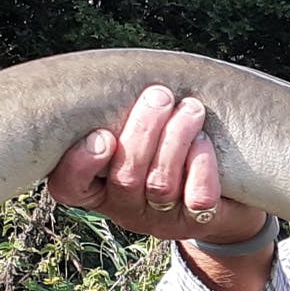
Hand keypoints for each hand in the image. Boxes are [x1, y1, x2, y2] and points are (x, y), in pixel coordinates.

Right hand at [46, 85, 266, 244]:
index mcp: (97, 187)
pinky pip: (198, 198)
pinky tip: (203, 139)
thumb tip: (112, 69)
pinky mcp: (196, 221)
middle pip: (125, 178)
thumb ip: (117, 112)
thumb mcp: (135, 131)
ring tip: (190, 107)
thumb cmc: (163, 143)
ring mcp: (160, 219)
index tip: (101, 134)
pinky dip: (201, 165)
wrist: (220, 190)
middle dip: (144, 131)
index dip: (80, 164)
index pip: (69, 187)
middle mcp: (125, 209)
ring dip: (175, 138)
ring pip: (160, 184)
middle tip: (159, 95)